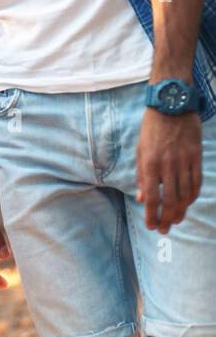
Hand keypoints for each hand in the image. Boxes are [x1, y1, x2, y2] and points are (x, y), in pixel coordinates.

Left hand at [136, 108, 201, 232]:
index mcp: (149, 163)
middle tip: (164, 229)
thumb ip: (140, 175)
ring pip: (185, 194)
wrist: (171, 106)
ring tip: (176, 221)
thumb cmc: (151, 129)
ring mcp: (184, 161)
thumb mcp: (139, 150)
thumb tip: (140, 197)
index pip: (151, 195)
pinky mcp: (196, 157)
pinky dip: (193, 196)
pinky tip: (187, 203)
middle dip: (167, 218)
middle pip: (170, 199)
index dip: (151, 214)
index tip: (151, 226)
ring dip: (181, 211)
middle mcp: (167, 165)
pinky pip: (197, 182)